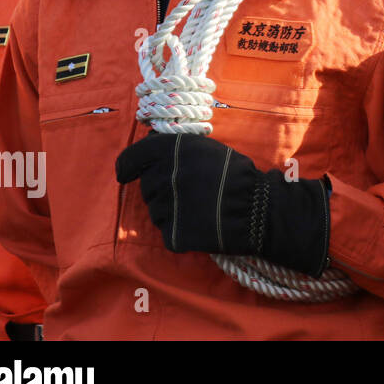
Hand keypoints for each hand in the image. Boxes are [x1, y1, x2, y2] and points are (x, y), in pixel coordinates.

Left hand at [116, 133, 330, 275]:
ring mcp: (166, 207)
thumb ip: (178, 149)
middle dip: (162, 189)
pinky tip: (202, 225)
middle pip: (147, 187)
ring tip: (200, 209)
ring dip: (171, 211)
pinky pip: (168, 232)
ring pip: (156, 211)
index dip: (127, 166)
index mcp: (172, 150)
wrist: (257, 208)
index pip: (132, 157)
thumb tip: (152, 151)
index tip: (126, 174)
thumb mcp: (207, 148)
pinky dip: (181, 231)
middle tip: (191, 192)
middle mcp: (163, 176)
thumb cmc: (237, 174)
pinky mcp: (172, 234)